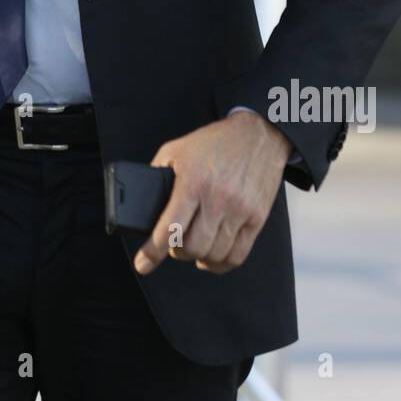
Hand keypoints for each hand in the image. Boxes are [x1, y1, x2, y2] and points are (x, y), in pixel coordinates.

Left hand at [133, 111, 290, 276]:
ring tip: (192, 248)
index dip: (152, 252)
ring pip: (213, 254)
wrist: (257, 135)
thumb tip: (142, 199)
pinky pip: (238, 255)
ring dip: (198, 258)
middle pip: (192, 247)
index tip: (143, 264)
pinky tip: (212, 258)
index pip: (170, 228)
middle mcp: (217, 199)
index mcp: (193, 182)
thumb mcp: (176, 150)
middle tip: (173, 245)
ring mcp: (239, 210)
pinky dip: (221, 264)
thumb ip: (157, 173)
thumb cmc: (214, 142)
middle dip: (176, 252)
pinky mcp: (256, 218)